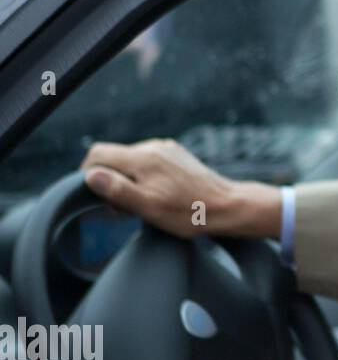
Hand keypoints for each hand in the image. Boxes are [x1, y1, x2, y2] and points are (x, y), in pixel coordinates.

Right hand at [80, 138, 280, 239]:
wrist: (229, 206)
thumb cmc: (188, 211)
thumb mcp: (148, 206)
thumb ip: (118, 189)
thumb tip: (90, 175)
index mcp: (142, 158)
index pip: (98, 153)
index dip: (87, 173)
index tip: (92, 195)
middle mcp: (154, 147)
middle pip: (114, 157)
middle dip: (109, 181)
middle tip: (120, 209)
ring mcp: (168, 150)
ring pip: (131, 161)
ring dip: (127, 181)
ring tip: (139, 205)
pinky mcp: (178, 156)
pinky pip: (149, 163)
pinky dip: (143, 178)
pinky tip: (154, 196)